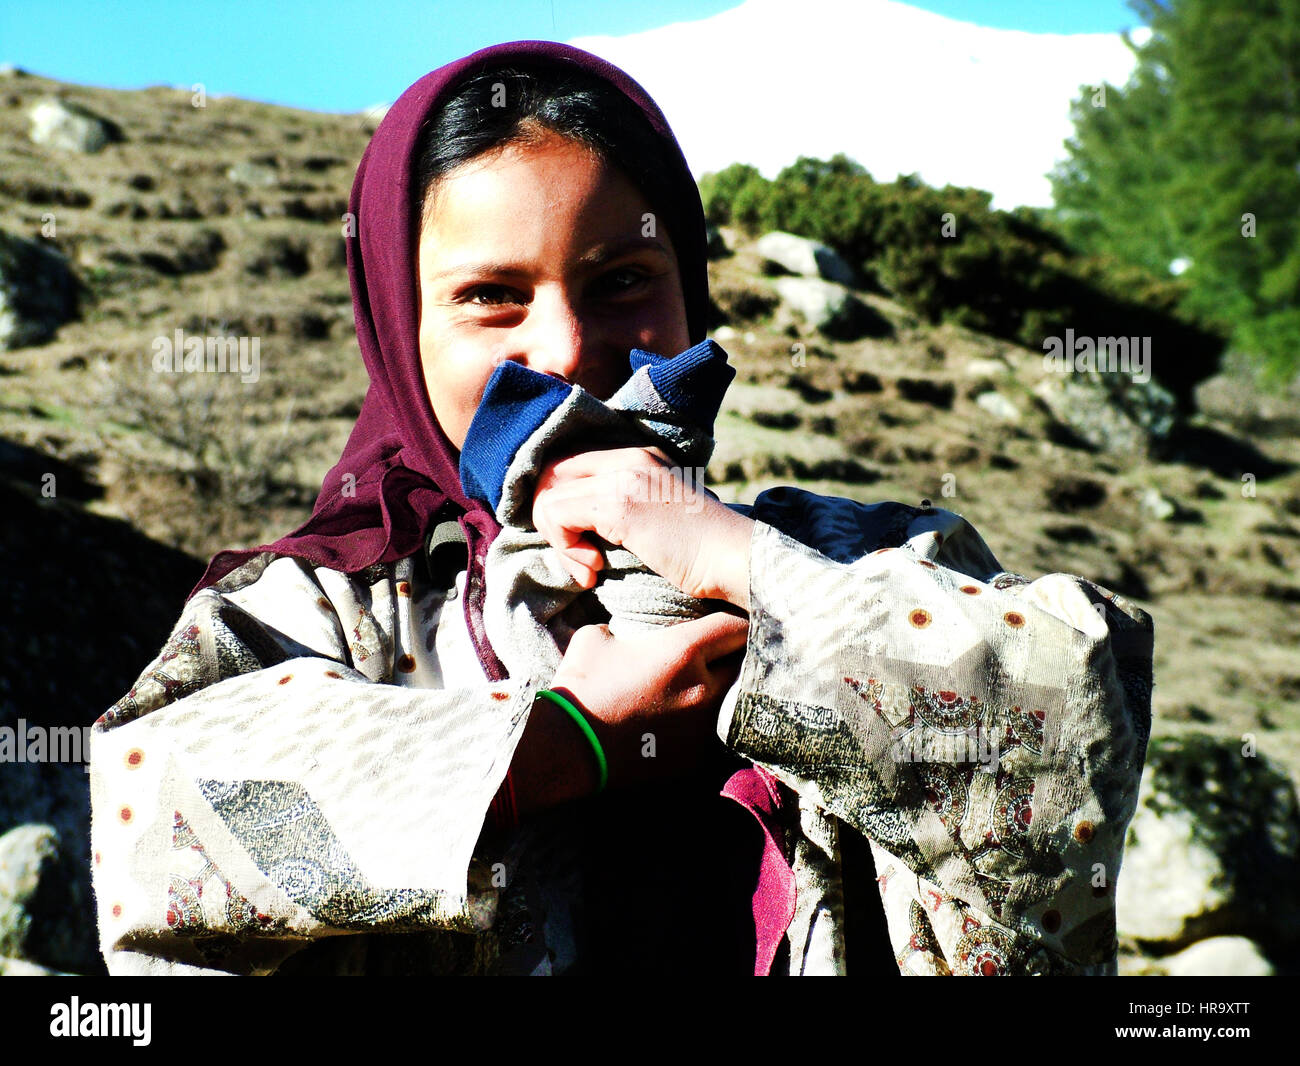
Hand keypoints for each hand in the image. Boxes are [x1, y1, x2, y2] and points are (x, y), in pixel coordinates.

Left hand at [531, 447, 753, 609]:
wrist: (733, 559)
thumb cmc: (700, 552)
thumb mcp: (657, 514)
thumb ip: (622, 506)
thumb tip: (573, 523)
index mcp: (639, 455)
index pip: (570, 464)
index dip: (560, 504)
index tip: (580, 544)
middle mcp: (628, 455)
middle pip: (552, 474)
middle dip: (551, 522)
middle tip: (579, 560)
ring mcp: (623, 476)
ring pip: (549, 498)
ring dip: (559, 542)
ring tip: (589, 569)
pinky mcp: (618, 503)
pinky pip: (558, 514)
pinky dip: (565, 548)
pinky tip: (594, 569)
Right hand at [544, 610, 749, 789]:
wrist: (567, 749)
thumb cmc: (581, 688)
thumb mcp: (596, 637)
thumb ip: (621, 626)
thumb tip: (622, 629)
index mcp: (684, 652)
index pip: (735, 626)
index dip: (737, 620)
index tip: (731, 620)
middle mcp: (704, 688)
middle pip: (743, 664)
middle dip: (734, 656)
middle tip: (720, 651)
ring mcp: (703, 727)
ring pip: (730, 700)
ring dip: (720, 691)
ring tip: (700, 687)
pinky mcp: (695, 757)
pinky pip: (711, 732)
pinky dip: (702, 723)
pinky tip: (682, 720)